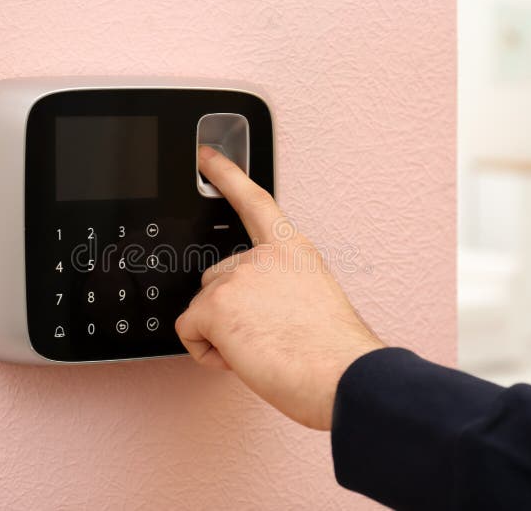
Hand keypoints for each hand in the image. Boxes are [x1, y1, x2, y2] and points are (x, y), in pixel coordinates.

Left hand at [175, 146, 385, 429]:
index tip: (206, 155)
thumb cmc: (337, 353)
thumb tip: (259, 309)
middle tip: (267, 335)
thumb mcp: (316, 301)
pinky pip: (188, 331)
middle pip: (217, 278)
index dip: (227, 175)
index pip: (254, 201)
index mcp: (292, 250)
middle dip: (230, 310)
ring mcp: (237, 277)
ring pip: (203, 308)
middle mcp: (262, 256)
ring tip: (262, 349)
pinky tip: (240, 359)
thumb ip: (283, 289)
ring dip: (222, 334)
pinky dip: (206, 352)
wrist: (342, 376)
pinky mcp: (215, 305)